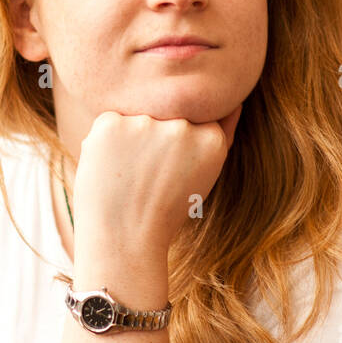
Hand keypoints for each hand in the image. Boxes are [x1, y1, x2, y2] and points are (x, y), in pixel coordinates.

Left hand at [73, 103, 242, 257]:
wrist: (124, 240)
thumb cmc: (166, 209)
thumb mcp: (206, 174)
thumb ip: (221, 134)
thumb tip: (235, 102)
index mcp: (211, 138)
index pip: (195, 121)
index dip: (177, 148)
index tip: (169, 172)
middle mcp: (181, 126)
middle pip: (166, 118)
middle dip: (154, 142)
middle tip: (146, 178)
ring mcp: (145, 123)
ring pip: (137, 118)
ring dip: (130, 139)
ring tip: (127, 177)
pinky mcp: (111, 123)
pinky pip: (109, 121)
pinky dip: (106, 142)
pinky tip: (110, 170)